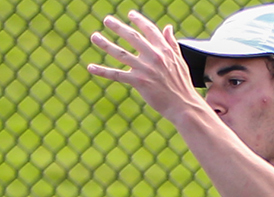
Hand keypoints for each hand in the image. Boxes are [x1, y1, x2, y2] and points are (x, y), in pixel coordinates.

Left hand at [87, 11, 203, 122]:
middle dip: (119, 27)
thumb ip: (172, 43)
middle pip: (133, 37)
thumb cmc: (181, 84)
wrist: (183, 105)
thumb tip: (168, 27)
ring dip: (106, 44)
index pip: (150, 30)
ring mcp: (145, 69)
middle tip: (107, 19)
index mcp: (164, 50)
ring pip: (121, 53)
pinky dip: (102, 71)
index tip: (130, 14)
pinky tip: (91, 67)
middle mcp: (154, 56)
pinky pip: (116, 75)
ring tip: (94, 36)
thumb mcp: (179, 61)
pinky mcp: (138, 82)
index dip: (139, 21)